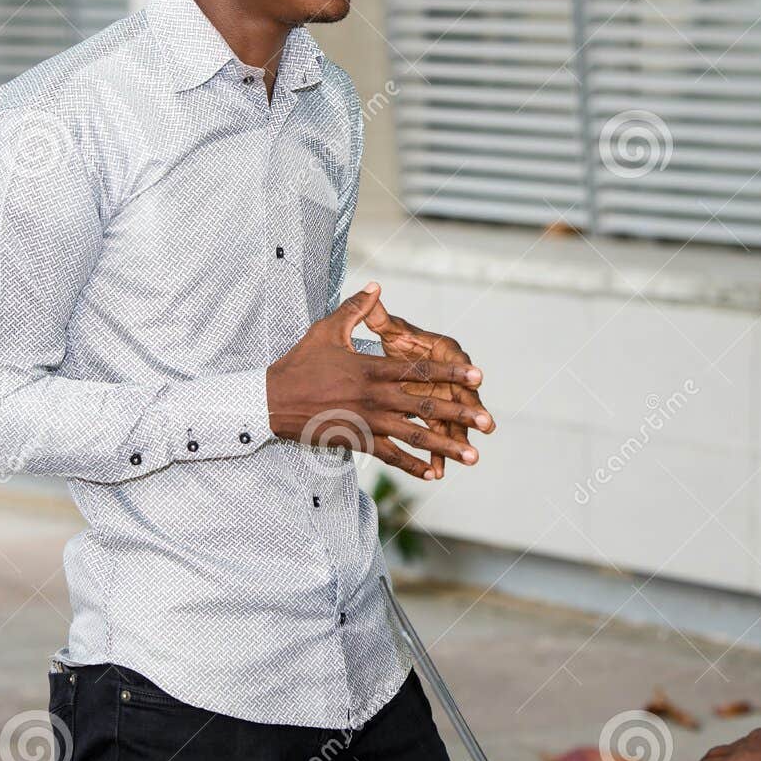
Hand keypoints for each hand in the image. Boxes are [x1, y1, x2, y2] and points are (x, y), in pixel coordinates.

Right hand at [266, 284, 489, 479]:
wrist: (272, 400)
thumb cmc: (300, 363)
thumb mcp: (327, 330)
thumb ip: (355, 309)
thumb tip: (376, 287)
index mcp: (372, 369)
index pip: (419, 370)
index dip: (451, 373)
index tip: (478, 377)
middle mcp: (375, 397)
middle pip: (426, 406)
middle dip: (460, 414)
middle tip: (488, 423)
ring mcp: (368, 422)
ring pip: (414, 435)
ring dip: (445, 446)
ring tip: (472, 456)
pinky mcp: (357, 440)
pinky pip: (390, 455)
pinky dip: (412, 465)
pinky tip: (434, 474)